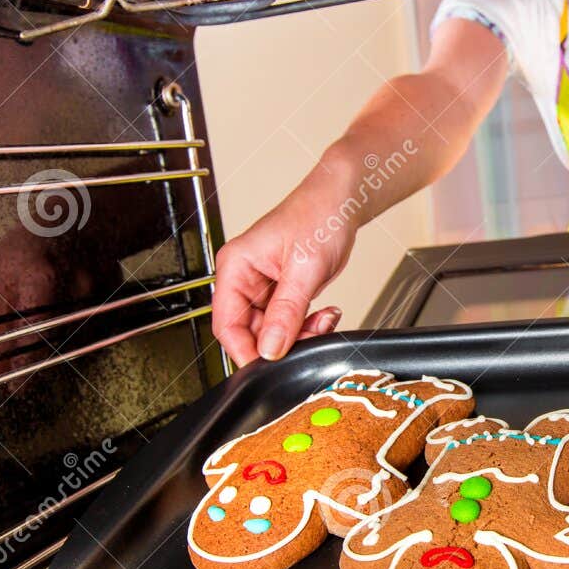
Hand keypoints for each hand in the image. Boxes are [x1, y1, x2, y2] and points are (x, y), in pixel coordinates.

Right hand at [212, 193, 348, 365]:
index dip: (246, 350)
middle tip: (311, 336)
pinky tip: (325, 315)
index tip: (269, 366)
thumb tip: (270, 349)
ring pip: (271, 331)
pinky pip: (287, 323)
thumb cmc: (318, 215)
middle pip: (250, 332)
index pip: (227, 324)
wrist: (341, 202)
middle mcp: (244, 278)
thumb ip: (286, 313)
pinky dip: (307, 327)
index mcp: (236, 267)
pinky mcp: (282, 292)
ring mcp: (263, 287)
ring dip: (299, 334)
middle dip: (281, 342)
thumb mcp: (304, 269)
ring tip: (323, 320)